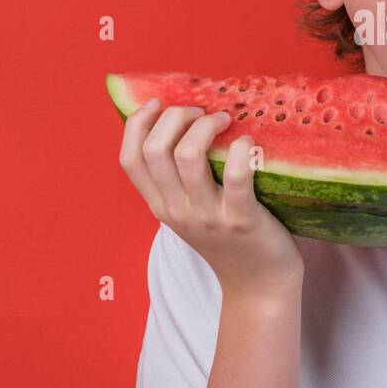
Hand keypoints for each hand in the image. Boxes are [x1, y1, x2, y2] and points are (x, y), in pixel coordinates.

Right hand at [119, 101, 303, 298]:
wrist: (258, 284)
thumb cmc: (229, 238)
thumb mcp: (190, 212)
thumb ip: (179, 179)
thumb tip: (183, 124)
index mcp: (160, 205)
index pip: (129, 159)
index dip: (137, 123)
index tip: (158, 103)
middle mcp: (176, 210)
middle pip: (155, 149)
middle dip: (175, 117)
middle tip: (201, 113)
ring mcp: (207, 216)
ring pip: (187, 156)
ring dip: (206, 127)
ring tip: (224, 121)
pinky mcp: (241, 220)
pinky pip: (236, 177)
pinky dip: (241, 151)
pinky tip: (248, 143)